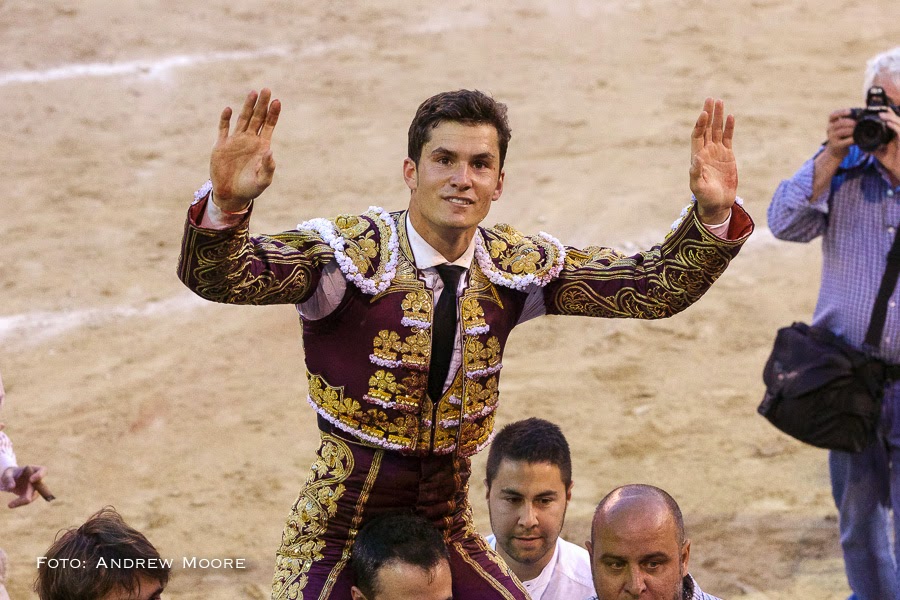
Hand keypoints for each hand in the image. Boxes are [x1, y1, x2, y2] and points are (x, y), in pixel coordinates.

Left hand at [2, 464, 46, 507]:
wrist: (11, 479)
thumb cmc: (11, 473)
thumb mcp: (8, 473)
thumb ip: (9, 478)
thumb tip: (11, 488)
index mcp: (35, 470)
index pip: (43, 470)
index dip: (39, 475)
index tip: (31, 480)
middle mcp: (37, 480)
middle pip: (41, 487)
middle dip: (40, 493)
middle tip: (28, 499)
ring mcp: (35, 489)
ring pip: (33, 496)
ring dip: (23, 501)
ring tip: (10, 505)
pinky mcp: (30, 495)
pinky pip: (26, 501)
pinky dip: (19, 503)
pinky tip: (11, 505)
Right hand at [209, 88, 280, 210]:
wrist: (231, 195)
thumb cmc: (250, 189)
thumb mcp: (263, 181)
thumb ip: (268, 167)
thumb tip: (270, 152)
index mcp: (262, 146)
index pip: (269, 126)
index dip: (273, 114)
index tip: (277, 101)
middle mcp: (249, 140)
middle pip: (257, 118)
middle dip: (261, 104)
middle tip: (266, 89)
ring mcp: (235, 141)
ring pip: (242, 119)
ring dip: (247, 107)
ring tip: (253, 93)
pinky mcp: (221, 146)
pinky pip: (223, 129)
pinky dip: (225, 119)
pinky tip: (229, 110)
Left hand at [690, 98, 736, 223]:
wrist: (718, 203)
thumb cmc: (706, 197)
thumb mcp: (699, 186)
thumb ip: (696, 173)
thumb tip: (695, 159)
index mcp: (697, 157)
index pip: (697, 136)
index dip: (700, 124)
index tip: (704, 113)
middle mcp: (706, 152)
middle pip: (706, 129)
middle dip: (708, 114)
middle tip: (710, 99)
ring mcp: (717, 152)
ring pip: (717, 130)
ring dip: (718, 117)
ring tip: (720, 101)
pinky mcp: (727, 155)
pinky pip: (728, 138)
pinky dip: (729, 128)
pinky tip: (730, 117)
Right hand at [823, 108, 855, 160]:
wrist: (836, 150)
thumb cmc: (843, 136)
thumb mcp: (842, 127)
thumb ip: (849, 121)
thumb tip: (862, 115)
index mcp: (831, 122)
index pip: (833, 115)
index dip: (841, 112)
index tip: (850, 112)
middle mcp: (829, 129)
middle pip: (840, 123)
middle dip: (850, 122)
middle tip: (858, 124)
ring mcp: (832, 137)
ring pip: (842, 131)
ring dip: (852, 130)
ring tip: (858, 131)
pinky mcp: (836, 145)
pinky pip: (846, 141)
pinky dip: (852, 139)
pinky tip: (856, 139)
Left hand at [873, 108, 899, 181]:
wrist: (899, 170)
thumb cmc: (891, 161)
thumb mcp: (878, 151)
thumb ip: (871, 145)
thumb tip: (859, 142)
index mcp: (894, 134)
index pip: (890, 121)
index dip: (884, 115)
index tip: (873, 112)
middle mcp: (899, 133)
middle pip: (895, 119)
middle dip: (887, 113)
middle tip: (876, 110)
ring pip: (898, 122)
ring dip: (890, 118)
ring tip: (880, 114)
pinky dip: (894, 126)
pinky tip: (888, 124)